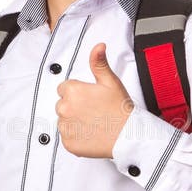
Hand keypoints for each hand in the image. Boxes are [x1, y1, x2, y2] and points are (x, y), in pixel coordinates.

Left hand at [56, 43, 132, 157]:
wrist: (128, 136)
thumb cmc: (120, 109)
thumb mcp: (110, 82)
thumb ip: (99, 63)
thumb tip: (98, 46)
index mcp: (72, 91)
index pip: (65, 89)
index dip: (79, 93)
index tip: (91, 99)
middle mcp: (64, 109)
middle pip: (63, 104)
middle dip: (75, 106)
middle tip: (94, 111)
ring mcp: (65, 128)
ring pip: (64, 121)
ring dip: (74, 121)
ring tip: (94, 123)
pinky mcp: (68, 143)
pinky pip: (67, 137)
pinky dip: (76, 136)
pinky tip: (91, 134)